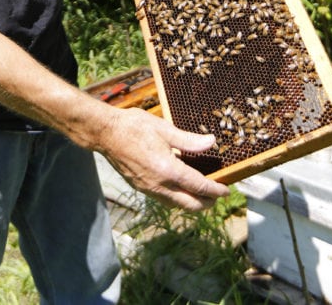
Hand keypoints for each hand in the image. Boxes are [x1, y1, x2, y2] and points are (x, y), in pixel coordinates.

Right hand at [96, 107, 229, 210]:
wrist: (105, 134)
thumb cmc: (134, 127)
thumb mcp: (165, 129)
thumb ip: (189, 141)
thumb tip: (211, 143)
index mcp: (168, 170)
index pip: (199, 187)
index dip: (216, 191)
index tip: (227, 191)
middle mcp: (159, 185)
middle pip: (190, 204)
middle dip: (207, 203)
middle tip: (217, 196)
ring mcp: (148, 188)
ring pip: (176, 205)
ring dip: (192, 203)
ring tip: (202, 194)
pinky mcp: (140, 187)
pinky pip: (164, 200)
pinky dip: (177, 199)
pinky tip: (180, 188)